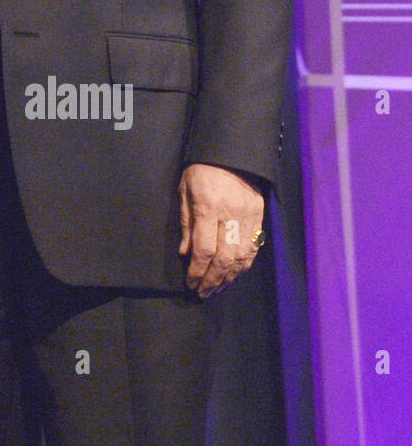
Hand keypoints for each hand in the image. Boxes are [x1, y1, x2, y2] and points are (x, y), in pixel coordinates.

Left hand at [178, 162, 263, 297]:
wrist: (232, 152)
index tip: (191, 283)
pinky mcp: (260, 217)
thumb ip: (186, 223)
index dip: (197, 271)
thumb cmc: (202, 170)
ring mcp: (249, 217)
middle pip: (224, 259)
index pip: (204, 249)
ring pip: (242, 257)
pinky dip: (244, 265)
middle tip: (203, 293)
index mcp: (209, 208)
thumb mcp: (185, 190)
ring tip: (217, 287)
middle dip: (213, 280)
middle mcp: (231, 216)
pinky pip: (254, 248)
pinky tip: (234, 273)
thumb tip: (186, 253)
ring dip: (229, 277)